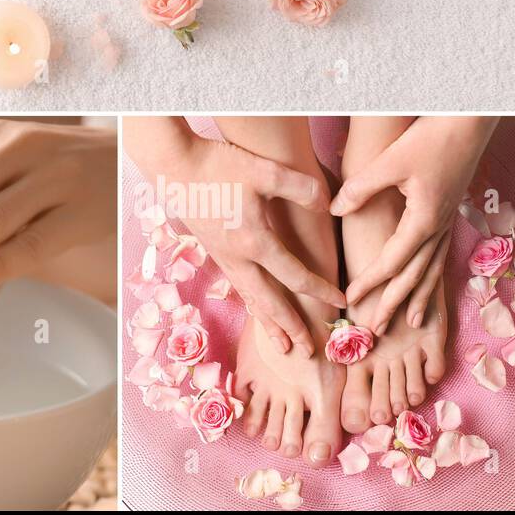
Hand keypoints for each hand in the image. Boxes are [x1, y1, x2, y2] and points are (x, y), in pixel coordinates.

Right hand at [125, 117, 342, 356]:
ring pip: (249, 297)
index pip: (295, 276)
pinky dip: (250, 302)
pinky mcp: (211, 248)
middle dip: (290, 327)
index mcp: (254, 242)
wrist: (173, 163)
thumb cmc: (218, 165)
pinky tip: (254, 305)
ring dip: (267, 323)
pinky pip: (237, 285)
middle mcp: (237, 257)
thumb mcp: (265, 171)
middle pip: (268, 301)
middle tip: (307, 351)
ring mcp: (221, 255)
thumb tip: (328, 205)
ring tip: (280, 345)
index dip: (321, 290)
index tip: (341, 302)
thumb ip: (301, 188)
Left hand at [333, 117, 496, 322]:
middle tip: (377, 329)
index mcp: (423, 221)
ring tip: (410, 321)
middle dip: (394, 303)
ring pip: (431, 269)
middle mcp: (438, 228)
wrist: (466, 124)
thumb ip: (361, 188)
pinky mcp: (447, 213)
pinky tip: (424, 284)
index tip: (351, 300)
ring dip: (417, 296)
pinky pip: (438, 255)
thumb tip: (333, 209)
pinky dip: (429, 275)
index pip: (392, 262)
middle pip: (414, 276)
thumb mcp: (390, 163)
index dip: (370, 283)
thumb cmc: (427, 139)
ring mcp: (447, 222)